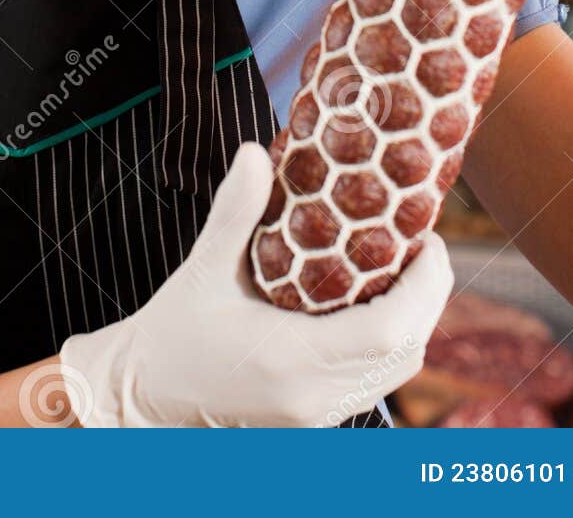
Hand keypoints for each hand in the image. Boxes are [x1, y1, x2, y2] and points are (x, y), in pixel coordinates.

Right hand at [59, 141, 453, 427]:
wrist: (143, 397)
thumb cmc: (172, 333)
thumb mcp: (203, 268)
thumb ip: (235, 211)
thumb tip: (256, 153)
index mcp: (292, 361)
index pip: (389, 331)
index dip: (423, 286)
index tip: (427, 239)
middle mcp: (315, 397)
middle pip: (406, 351)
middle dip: (428, 296)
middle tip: (423, 242)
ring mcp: (318, 414)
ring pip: (396, 371)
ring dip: (414, 320)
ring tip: (406, 266)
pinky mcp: (315, 419)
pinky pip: (374, 381)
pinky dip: (389, 342)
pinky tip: (376, 302)